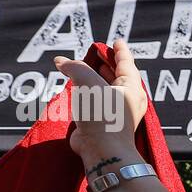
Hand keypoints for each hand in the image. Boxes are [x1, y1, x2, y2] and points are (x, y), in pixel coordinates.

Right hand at [53, 39, 146, 168]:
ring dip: (95, 79)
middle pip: (117, 76)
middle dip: (106, 64)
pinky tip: (77, 90)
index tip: (117, 42)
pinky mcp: (103, 124)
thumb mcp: (88, 82)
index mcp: (131, 87)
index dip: (120, 51)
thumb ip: (75, 67)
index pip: (126, 63)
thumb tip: (60, 61)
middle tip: (96, 53)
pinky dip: (88, 94)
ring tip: (84, 69)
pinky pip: (97, 103)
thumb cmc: (102, 115)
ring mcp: (116, 113)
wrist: (101, 150)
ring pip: (106, 90)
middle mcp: (127, 100)